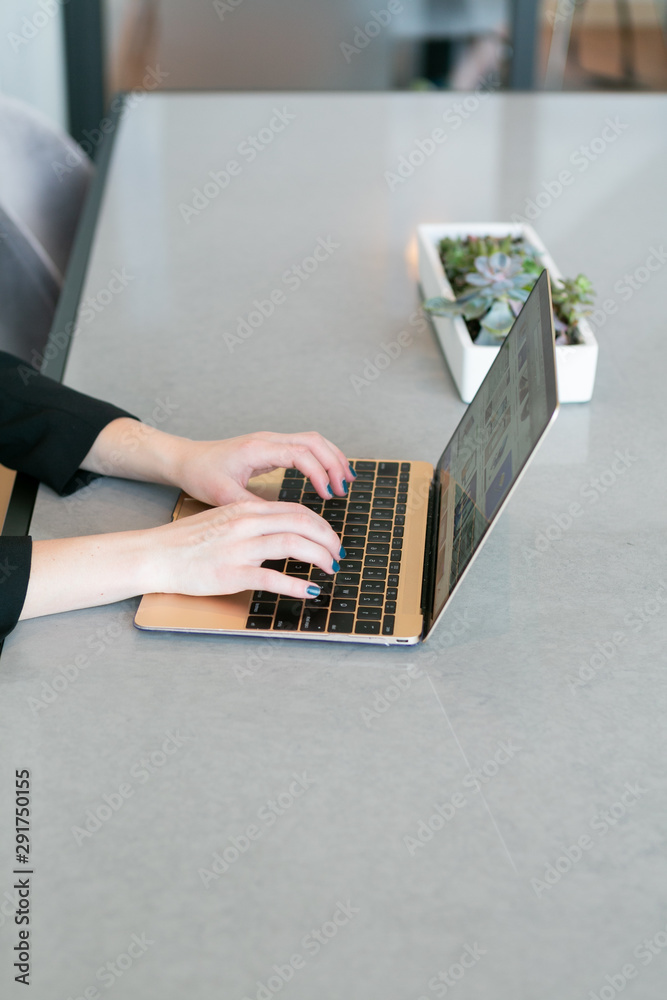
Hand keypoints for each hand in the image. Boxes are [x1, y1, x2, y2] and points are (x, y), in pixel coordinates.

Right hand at [149, 497, 342, 598]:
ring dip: (320, 557)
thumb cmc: (187, 541)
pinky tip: (311, 590)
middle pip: (302, 523)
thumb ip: (251, 521)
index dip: (320, 524)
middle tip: (337, 554)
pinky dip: (297, 585)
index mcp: (245, 508)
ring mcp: (240, 549)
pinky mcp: (232, 574)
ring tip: (330, 568)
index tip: (330, 538)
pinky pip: (273, 578)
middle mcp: (246, 523)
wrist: (155, 555)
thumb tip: (282, 529)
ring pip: (294, 545)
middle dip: (328, 539)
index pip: (295, 510)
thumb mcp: (223, 518)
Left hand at [171, 430, 354, 505]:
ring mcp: (271, 441)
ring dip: (332, 458)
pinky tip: (329, 475)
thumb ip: (255, 507)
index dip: (319, 473)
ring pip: (313, 440)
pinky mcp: (272, 447)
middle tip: (343, 489)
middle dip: (334, 463)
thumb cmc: (202, 475)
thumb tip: (283, 522)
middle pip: (314, 441)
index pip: (301, 453)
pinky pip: (305, 446)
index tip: (328, 495)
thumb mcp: (225, 496)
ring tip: (345, 481)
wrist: (187, 460)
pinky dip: (322, 458)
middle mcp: (268, 439)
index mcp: (258, 449)